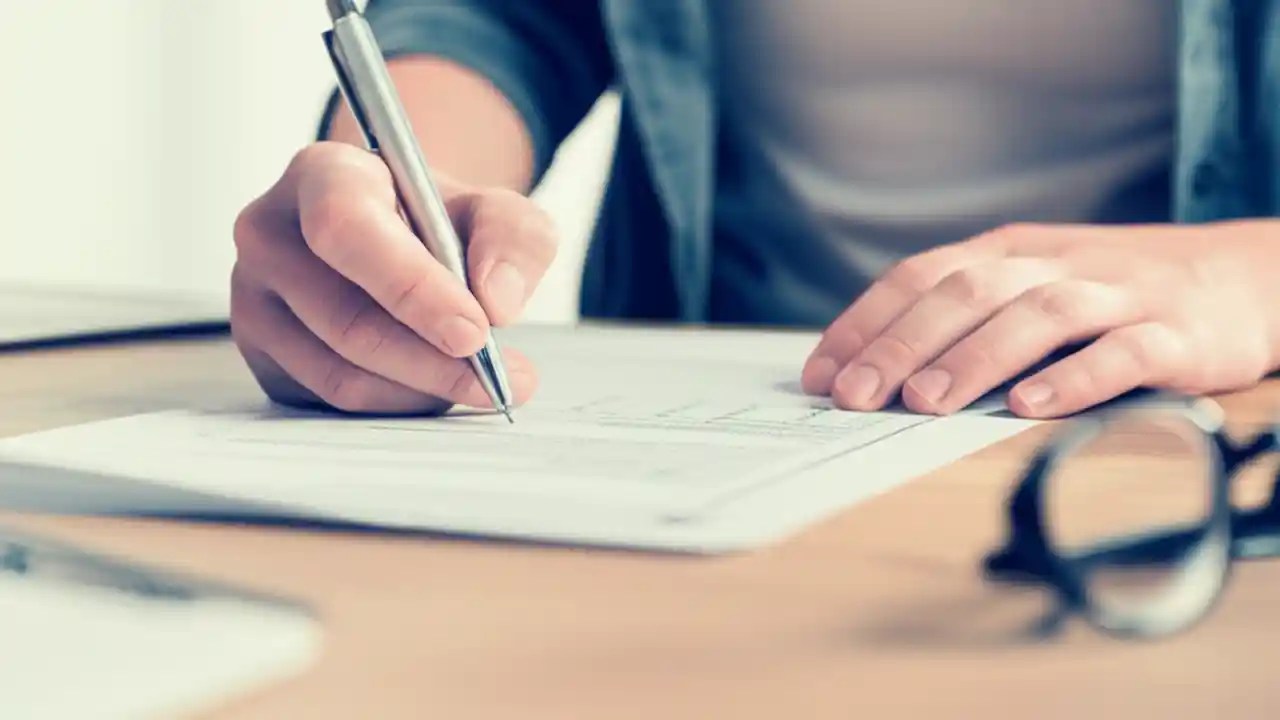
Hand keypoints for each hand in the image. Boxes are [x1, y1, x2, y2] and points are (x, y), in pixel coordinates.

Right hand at [231, 142, 553, 413]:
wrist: (400, 238)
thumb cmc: (440, 221)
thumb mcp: (497, 212)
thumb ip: (514, 240)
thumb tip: (497, 302)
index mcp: (322, 176)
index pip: (346, 229)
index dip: (411, 288)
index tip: (475, 332)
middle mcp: (271, 233)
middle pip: (347, 320)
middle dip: (435, 362)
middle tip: (502, 378)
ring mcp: (254, 299)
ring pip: (341, 375)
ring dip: (421, 390)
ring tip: (475, 379)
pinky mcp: (261, 354)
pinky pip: (330, 402)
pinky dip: (396, 403)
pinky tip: (429, 383)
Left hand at [801, 221, 1279, 416]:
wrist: (1246, 278)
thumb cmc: (1114, 294)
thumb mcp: (1033, 284)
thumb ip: (967, 315)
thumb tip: (872, 369)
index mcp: (1013, 251)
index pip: (922, 275)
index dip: (867, 322)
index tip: (820, 373)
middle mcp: (1058, 263)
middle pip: (968, 292)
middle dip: (901, 344)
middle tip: (853, 396)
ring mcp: (1120, 294)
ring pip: (1038, 316)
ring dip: (975, 358)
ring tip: (925, 402)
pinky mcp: (1177, 334)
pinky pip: (1124, 354)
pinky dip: (1076, 378)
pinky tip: (1031, 407)